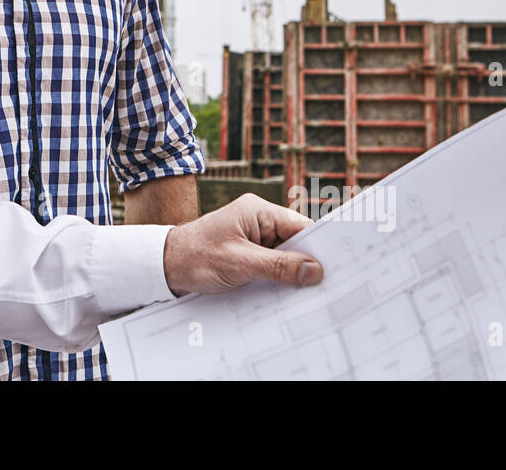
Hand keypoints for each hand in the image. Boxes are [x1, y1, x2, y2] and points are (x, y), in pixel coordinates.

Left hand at [162, 194, 322, 295]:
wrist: (165, 266)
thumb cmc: (197, 257)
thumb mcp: (240, 264)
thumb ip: (278, 266)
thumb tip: (315, 270)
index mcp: (258, 211)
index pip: (299, 227)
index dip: (320, 246)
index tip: (340, 265)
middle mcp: (258, 220)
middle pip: (295, 242)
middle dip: (307, 263)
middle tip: (328, 286)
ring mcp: (253, 237)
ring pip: (285, 256)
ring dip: (292, 274)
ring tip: (310, 294)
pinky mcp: (247, 253)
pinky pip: (272, 265)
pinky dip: (279, 279)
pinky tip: (287, 295)